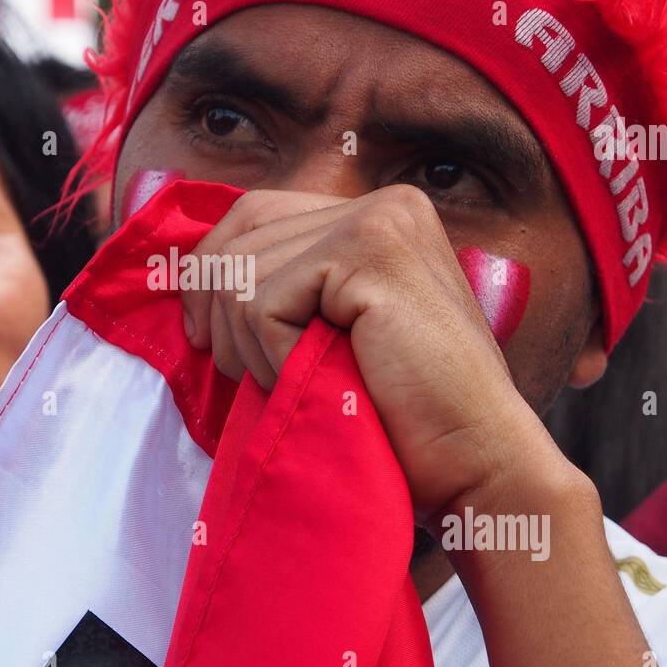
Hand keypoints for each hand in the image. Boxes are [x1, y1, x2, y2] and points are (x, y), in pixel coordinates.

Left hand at [179, 185, 577, 525]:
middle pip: (239, 236)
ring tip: (296, 386)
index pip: (253, 214)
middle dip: (219, 314)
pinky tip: (316, 384)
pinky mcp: (372, 254)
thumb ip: (288, 286)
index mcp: (379, 214)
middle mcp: (384, 203)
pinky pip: (263, 303)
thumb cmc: (401, 416)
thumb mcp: (332, 332)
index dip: (210, 274)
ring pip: (241, 273)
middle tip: (243, 376)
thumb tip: (190, 271)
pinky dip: (272, 359)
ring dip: (248, 348)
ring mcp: (381, 221)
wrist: (476, 464)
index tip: (201, 337)